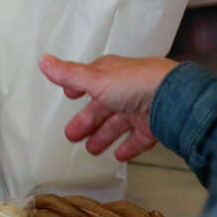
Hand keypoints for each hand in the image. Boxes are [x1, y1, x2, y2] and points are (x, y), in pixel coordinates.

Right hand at [38, 54, 176, 160]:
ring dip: (103, 135)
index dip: (79, 87)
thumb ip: (69, 74)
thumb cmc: (133, 83)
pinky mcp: (153, 126)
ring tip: (90, 150)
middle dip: (87, 120)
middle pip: (102, 107)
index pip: (91, 79)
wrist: (174, 99)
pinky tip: (117, 156)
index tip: (69, 95)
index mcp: (111, 74)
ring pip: (118, 124)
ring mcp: (140, 108)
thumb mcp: (95, 78)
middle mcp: (125, 90)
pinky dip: (127, 147)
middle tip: (71, 135)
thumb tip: (43, 60)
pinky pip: (137, 138)